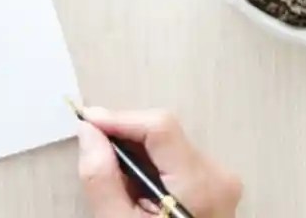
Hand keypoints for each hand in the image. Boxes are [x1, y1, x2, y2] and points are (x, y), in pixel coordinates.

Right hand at [76, 107, 241, 217]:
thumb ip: (102, 178)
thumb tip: (88, 133)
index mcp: (199, 187)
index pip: (159, 127)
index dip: (119, 118)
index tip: (87, 121)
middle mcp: (217, 176)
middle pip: (161, 132)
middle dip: (123, 137)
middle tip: (95, 156)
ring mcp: (219, 179)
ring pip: (166, 143)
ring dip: (134, 152)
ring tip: (118, 183)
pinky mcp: (214, 184)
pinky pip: (174, 157)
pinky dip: (149, 163)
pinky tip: (136, 188)